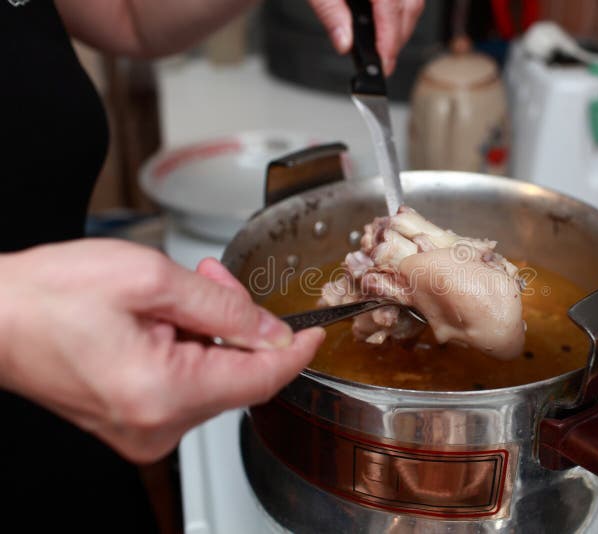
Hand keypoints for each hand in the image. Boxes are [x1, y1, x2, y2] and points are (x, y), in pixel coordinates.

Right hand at [0, 239, 323, 462]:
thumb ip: (225, 307)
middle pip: (237, 376)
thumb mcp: (150, 279)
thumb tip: (272, 331)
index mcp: (163, 393)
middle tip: (214, 278)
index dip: (295, 353)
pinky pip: (187, 384)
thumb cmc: (49, 295)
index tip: (316, 332)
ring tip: (179, 290)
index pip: (260, 380)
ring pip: (214, 377)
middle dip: (239, 323)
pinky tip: (168, 316)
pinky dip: (191, 347)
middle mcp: (156, 425)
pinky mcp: (135, 421)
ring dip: (212, 330)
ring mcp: (144, 429)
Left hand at [307, 0, 424, 74]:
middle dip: (397, 40)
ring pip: (413, 2)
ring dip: (400, 26)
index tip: (385, 67)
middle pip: (410, 9)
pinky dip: (398, 11)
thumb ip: (331, 13)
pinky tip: (385, 22)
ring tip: (383, 46)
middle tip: (383, 64)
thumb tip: (344, 43)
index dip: (390, 46)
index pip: (392, 15)